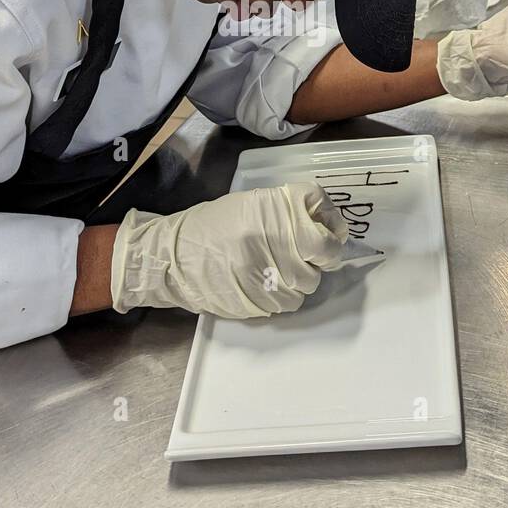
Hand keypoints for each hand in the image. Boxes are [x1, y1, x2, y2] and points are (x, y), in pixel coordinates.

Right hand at [110, 182, 351, 319]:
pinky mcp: (261, 301)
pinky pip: (291, 302)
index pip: (325, 218)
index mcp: (274, 210)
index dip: (333, 229)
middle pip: (324, 254)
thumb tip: (326, 227)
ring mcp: (270, 273)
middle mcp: (277, 239)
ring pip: (310, 283)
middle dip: (321, 256)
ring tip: (279, 269)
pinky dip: (286, 294)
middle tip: (307, 254)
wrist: (173, 258)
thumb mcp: (251, 205)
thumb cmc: (212, 226)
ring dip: (302, 278)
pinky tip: (267, 284)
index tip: (330, 233)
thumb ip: (288, 212)